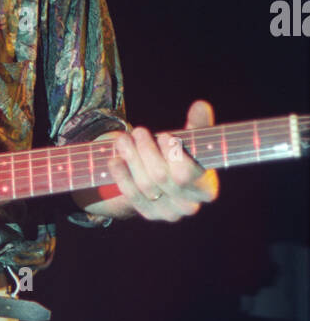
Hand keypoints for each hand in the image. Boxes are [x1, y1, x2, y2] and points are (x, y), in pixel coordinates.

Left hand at [104, 99, 219, 221]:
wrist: (167, 181)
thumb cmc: (183, 156)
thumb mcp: (192, 141)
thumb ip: (199, 125)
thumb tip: (200, 105)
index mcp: (206, 188)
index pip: (187, 175)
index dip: (173, 155)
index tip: (164, 135)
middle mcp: (189, 205)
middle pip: (162, 177)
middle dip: (147, 151)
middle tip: (138, 131)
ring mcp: (168, 213)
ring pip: (145, 185)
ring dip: (131, 158)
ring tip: (123, 139)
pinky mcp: (150, 215)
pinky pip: (132, 196)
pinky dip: (121, 177)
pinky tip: (115, 161)